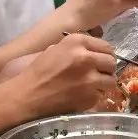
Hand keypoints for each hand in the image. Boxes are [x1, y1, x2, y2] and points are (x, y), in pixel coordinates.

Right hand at [0, 33, 117, 115]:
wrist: (26, 97)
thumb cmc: (36, 72)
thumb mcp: (54, 50)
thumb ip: (75, 48)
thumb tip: (92, 52)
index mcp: (76, 42)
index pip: (105, 46)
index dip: (104, 54)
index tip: (101, 60)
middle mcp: (86, 57)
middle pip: (111, 61)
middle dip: (106, 68)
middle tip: (98, 74)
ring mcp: (90, 78)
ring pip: (111, 80)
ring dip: (103, 83)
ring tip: (92, 86)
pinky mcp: (90, 96)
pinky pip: (101, 95)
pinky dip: (95, 96)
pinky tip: (83, 96)